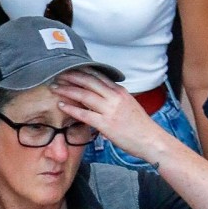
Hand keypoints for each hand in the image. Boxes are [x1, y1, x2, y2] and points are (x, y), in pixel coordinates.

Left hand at [51, 69, 166, 161]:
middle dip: (71, 77)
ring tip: (55, 87)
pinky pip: (84, 114)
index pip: (98, 76)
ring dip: (67, 90)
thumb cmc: (140, 126)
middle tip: (57, 74)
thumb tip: (101, 94)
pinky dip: (71, 109)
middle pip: (89, 82)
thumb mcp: (129, 104)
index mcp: (120, 91)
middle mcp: (115, 97)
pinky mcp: (106, 124)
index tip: (70, 68)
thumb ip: (114, 97)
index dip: (82, 71)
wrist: (152, 141)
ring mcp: (110, 110)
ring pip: (84, 95)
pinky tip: (61, 105)